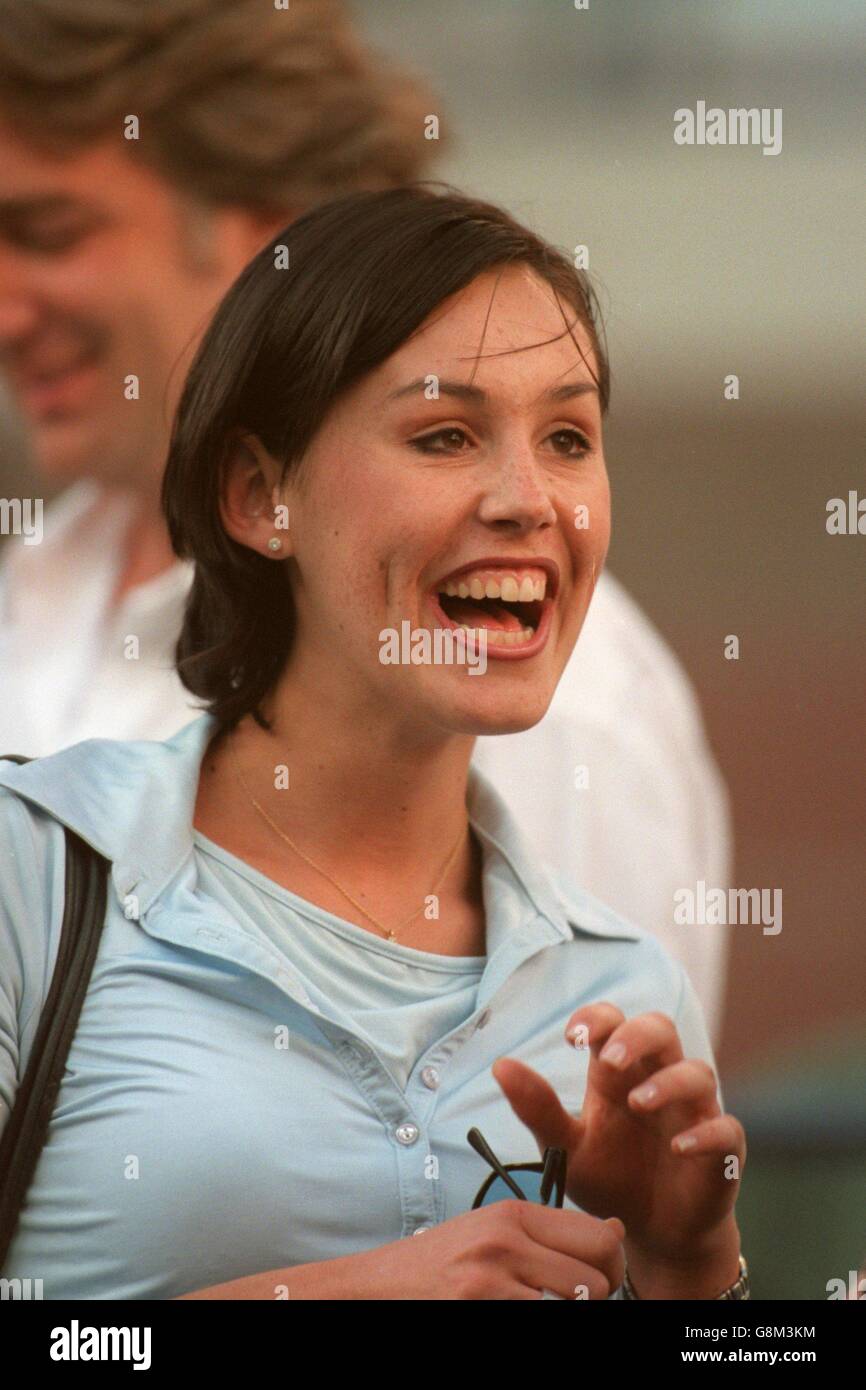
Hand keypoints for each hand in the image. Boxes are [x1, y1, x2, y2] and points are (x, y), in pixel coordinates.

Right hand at [356, 1201, 625, 1299]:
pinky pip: (541, 1319)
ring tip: (539, 1304)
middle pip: (597, 1274)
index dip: (612, 1264)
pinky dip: (537, 1320)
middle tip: (579, 1300)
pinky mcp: (482, 1309)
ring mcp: (494, 1280)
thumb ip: (550, 1232)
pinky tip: (511, 1312)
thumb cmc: (438, 1265)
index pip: (598, 1235)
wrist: (377, 1287)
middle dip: (599, 1293)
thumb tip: (615, 1229)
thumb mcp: (492, 1233)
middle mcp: (507, 1240)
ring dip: (569, 1311)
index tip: (603, 1277)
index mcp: (512, 1214)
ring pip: (577, 1303)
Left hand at [492, 1003, 744, 1274]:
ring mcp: (693, 1114)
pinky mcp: (722, 1152)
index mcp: (618, 1076)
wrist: (650, 1235)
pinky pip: (726, 1129)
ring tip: (637, 1103)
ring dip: (669, 1082)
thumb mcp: (566, 1146)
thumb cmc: (609, 1178)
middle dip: (637, 1035)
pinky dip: (706, 1133)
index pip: (613, 1023)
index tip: (572, 1037)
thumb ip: (538, 1109)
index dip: (597, 1018)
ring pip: (698, 1072)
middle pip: (661, 1028)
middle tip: (611, 1059)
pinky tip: (678, 1147)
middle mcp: (659, 1082)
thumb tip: (500, 1065)